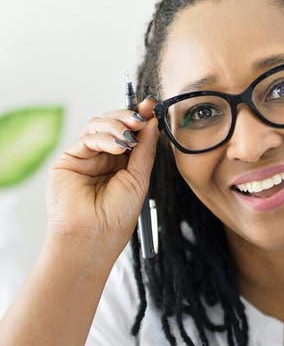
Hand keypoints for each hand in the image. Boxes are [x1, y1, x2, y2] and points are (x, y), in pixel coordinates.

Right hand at [46, 95, 158, 260]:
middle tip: (142, 117)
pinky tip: (118, 146)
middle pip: (114, 125)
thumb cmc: (116, 218)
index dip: (141, 119)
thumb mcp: (139, 179)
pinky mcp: (69, 160)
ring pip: (99, 126)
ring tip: (130, 136)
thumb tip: (152, 122)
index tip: (152, 107)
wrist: (94, 238)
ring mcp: (85, 158)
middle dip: (129, 118)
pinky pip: (87, 138)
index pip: (131, 134)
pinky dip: (104, 137)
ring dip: (117, 125)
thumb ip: (145, 150)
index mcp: (122, 165)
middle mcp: (103, 159)